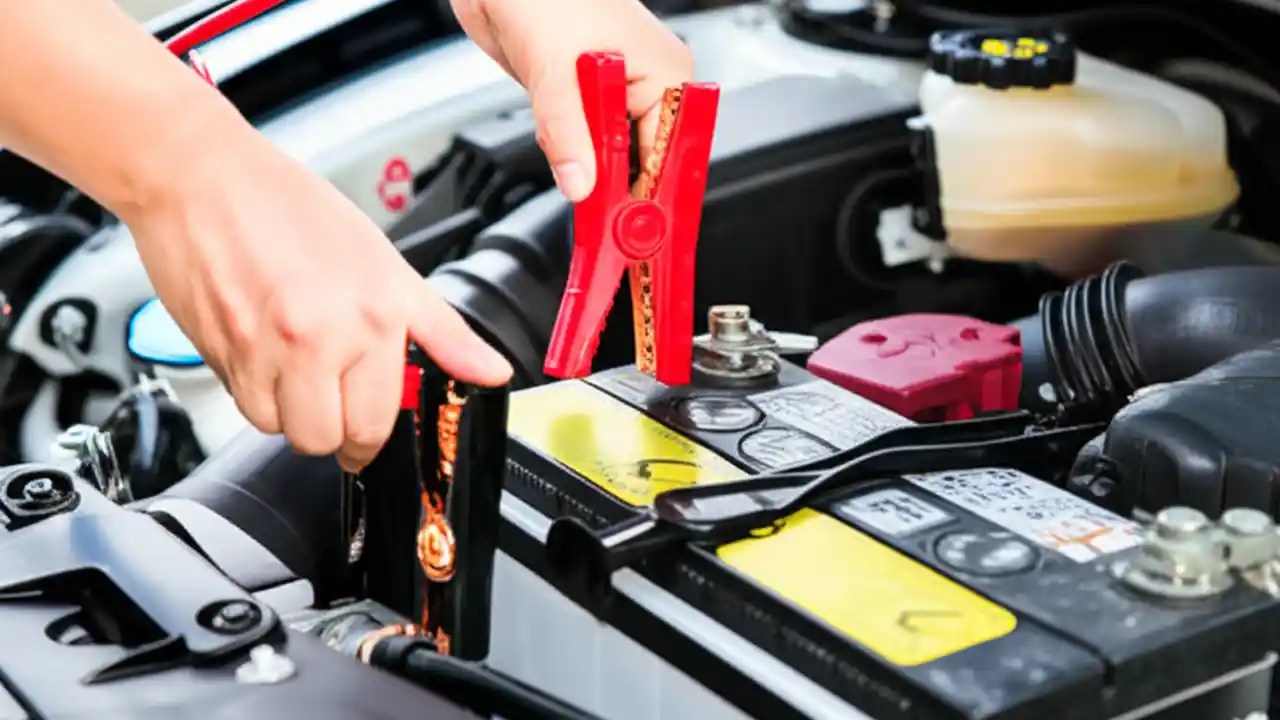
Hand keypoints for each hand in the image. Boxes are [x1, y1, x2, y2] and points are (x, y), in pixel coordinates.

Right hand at [123, 124, 511, 472]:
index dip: (371, 435)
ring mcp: (264, 348)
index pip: (376, 422)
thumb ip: (444, 331)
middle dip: (332, 429)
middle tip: (332, 397)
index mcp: (372, 316)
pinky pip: (241, 403)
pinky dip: (254, 391)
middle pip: (325, 439)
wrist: (202, 175)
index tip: (367, 430)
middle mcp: (319, 337)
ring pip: (279, 429)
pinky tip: (262, 350)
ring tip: (294, 364)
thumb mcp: (388, 266)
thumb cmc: (289, 209)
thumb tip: (492, 372)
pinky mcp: (218, 353)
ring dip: (289, 411)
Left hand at [451, 0, 693, 200]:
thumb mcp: (556, 71)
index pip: (669, 153)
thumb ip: (568, 134)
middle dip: (610, 180)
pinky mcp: (578, 97)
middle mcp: (645, 84)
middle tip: (594, 210)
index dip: (650, 194)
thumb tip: (581, 184)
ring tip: (566, 148)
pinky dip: (562, 147)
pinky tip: (553, 133)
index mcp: (666, 73)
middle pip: (640, 160)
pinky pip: (578, 141)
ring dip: (580, 160)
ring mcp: (610, 92)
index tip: (632, 229)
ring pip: (605, 155)